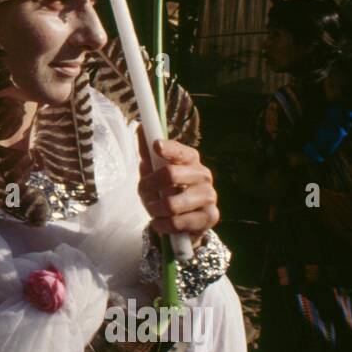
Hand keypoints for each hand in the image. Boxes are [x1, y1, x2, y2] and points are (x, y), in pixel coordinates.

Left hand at [137, 133, 219, 247]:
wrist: (184, 223)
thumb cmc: (168, 192)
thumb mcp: (154, 173)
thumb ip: (148, 152)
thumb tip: (141, 126)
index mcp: (191, 160)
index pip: (181, 151)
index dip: (168, 148)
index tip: (156, 146)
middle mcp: (204, 175)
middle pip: (170, 175)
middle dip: (148, 186)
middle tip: (143, 192)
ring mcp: (209, 196)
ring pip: (172, 204)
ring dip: (154, 209)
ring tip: (154, 210)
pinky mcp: (210, 217)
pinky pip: (177, 222)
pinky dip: (162, 224)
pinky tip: (161, 222)